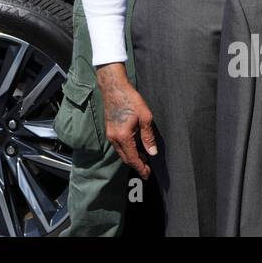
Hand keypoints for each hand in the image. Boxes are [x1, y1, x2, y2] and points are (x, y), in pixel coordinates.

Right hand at [96, 63, 156, 179]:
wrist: (114, 87)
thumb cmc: (130, 99)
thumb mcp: (145, 117)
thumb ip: (148, 137)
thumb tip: (152, 152)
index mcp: (123, 136)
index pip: (133, 159)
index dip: (141, 168)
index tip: (147, 175)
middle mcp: (114, 138)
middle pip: (126, 158)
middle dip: (137, 165)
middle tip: (147, 169)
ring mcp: (110, 134)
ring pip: (121, 153)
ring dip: (131, 157)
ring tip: (143, 159)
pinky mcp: (109, 130)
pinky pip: (118, 146)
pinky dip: (127, 150)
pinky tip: (134, 147)